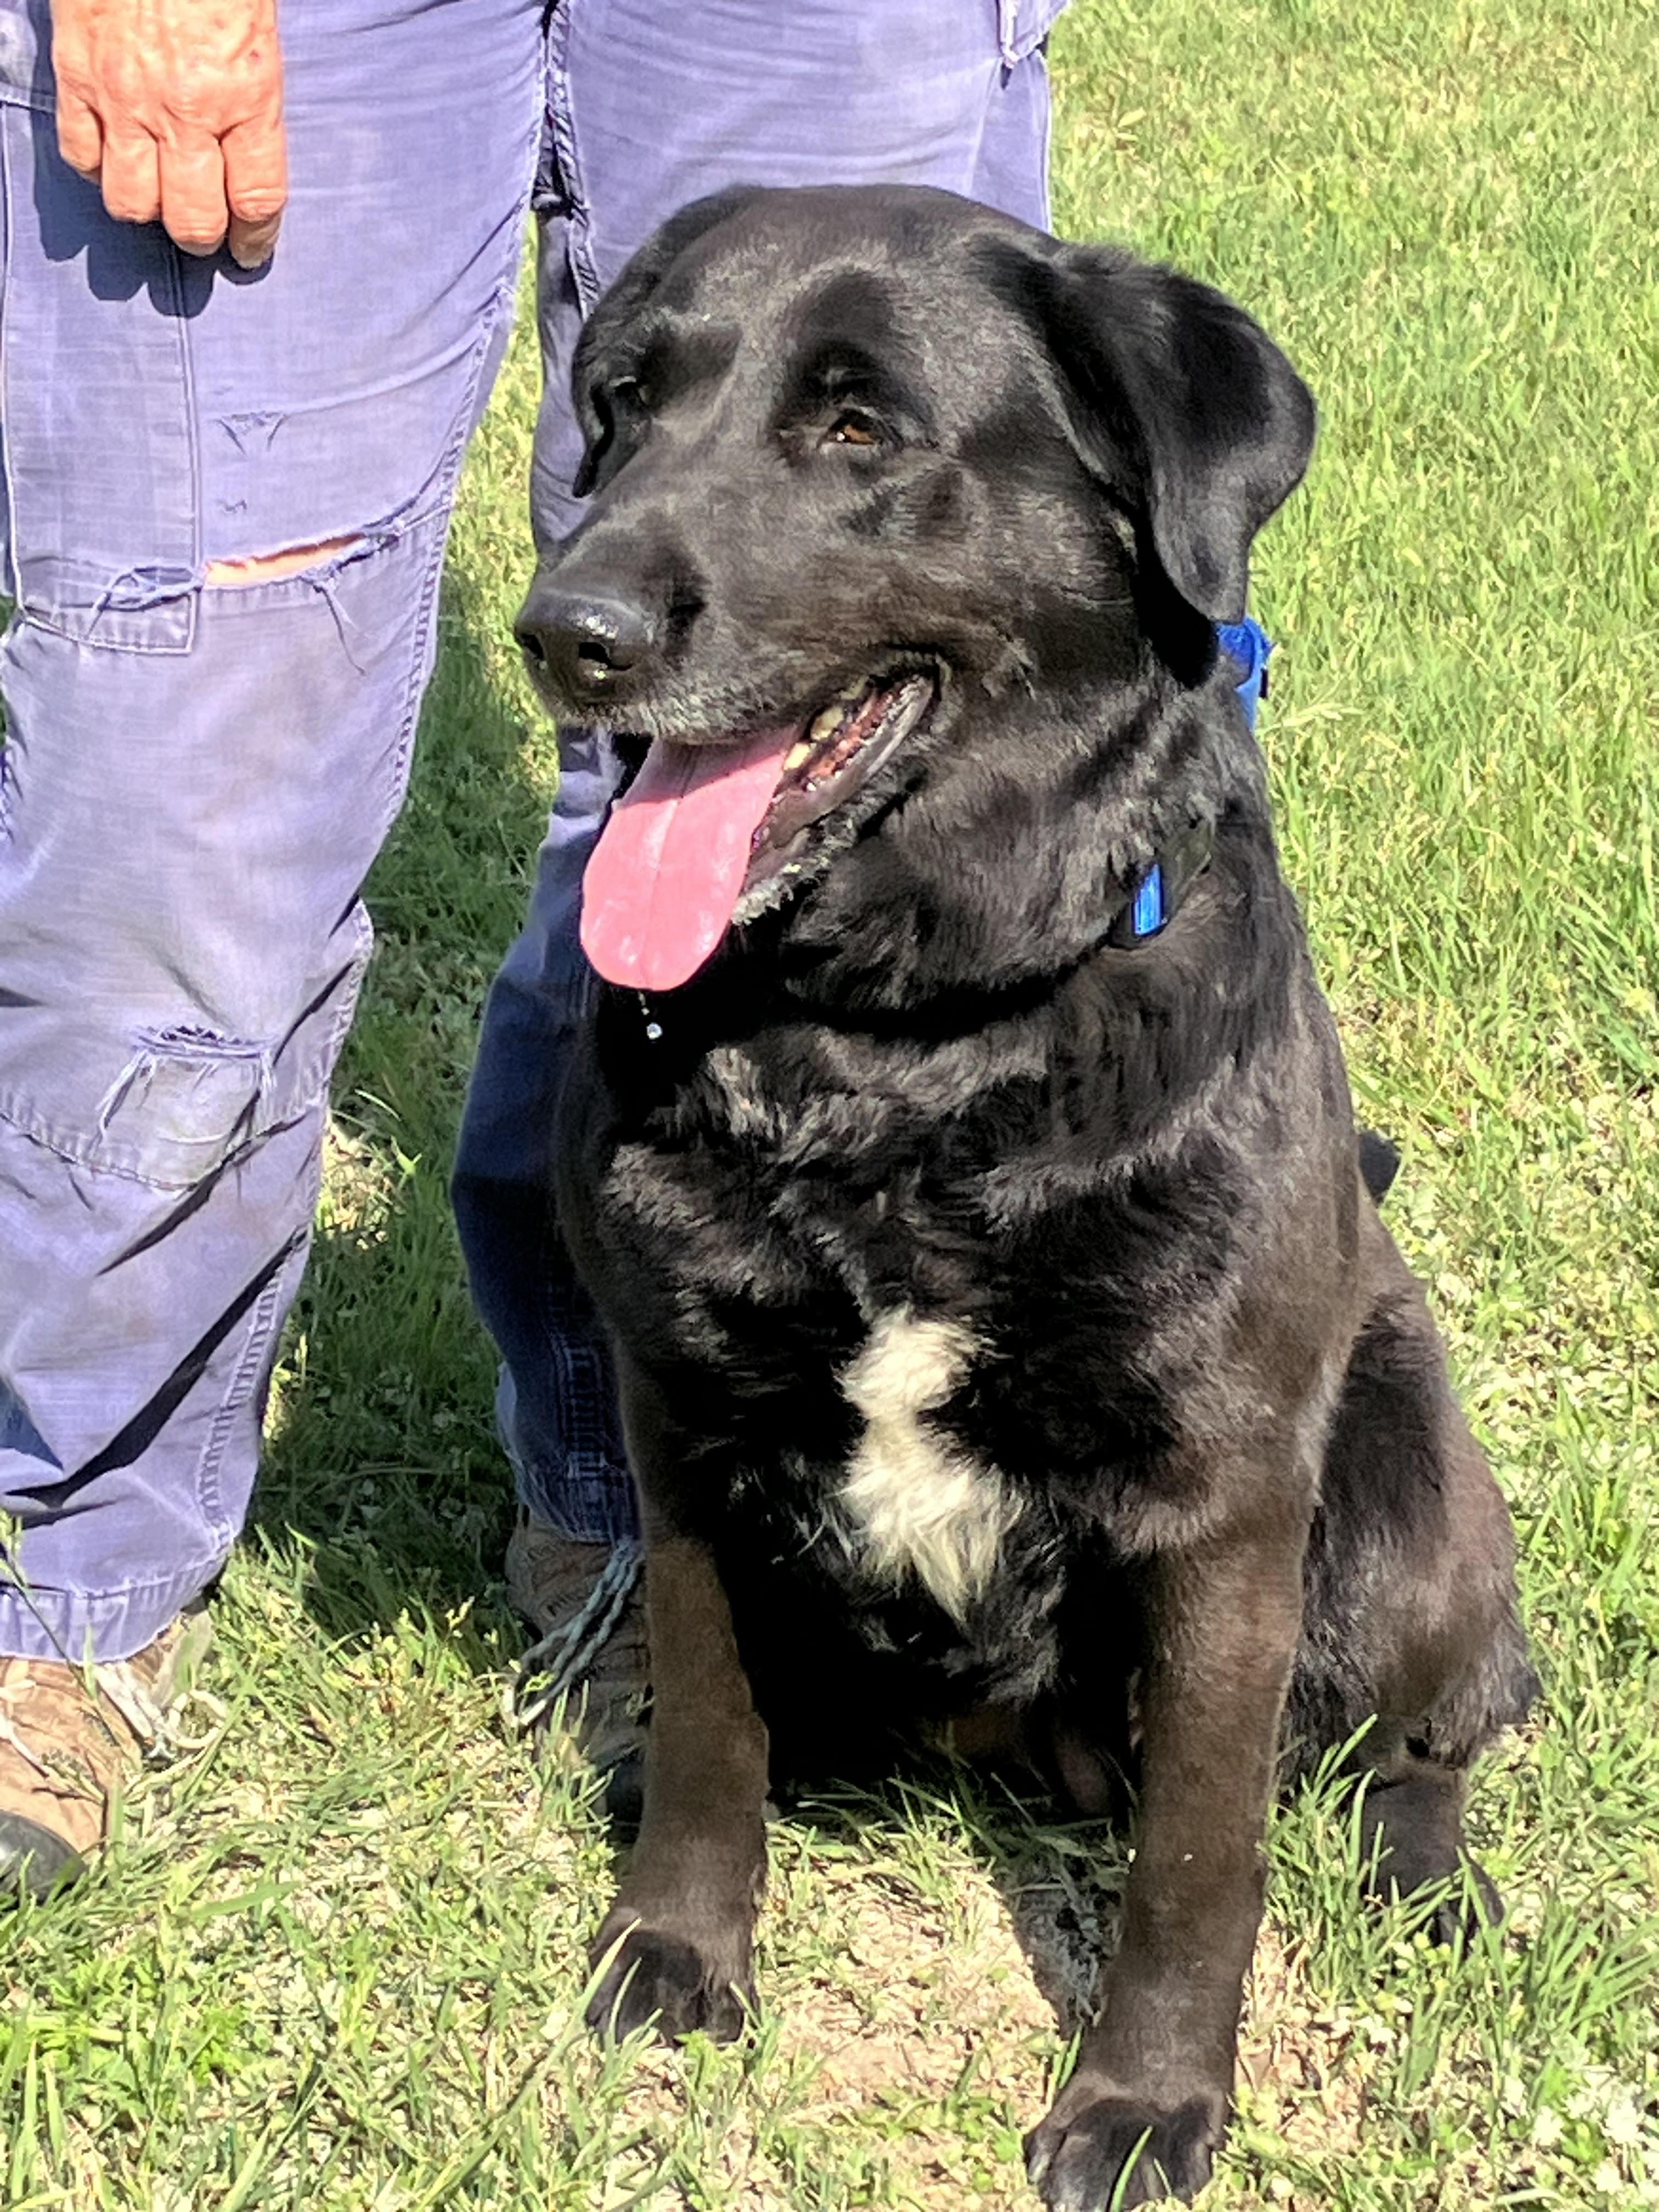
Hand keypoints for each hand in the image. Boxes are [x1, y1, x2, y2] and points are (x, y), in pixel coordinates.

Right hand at [51, 0, 286, 267]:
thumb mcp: (259, 33)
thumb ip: (253, 99)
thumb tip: (246, 154)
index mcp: (245, 96)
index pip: (256, 200)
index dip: (255, 238)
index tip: (250, 249)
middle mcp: (184, 110)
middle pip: (191, 218)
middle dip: (201, 237)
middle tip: (205, 234)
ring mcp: (125, 96)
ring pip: (130, 201)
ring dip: (147, 210)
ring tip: (158, 201)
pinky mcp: (77, 74)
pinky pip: (80, 154)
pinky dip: (97, 169)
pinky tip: (113, 159)